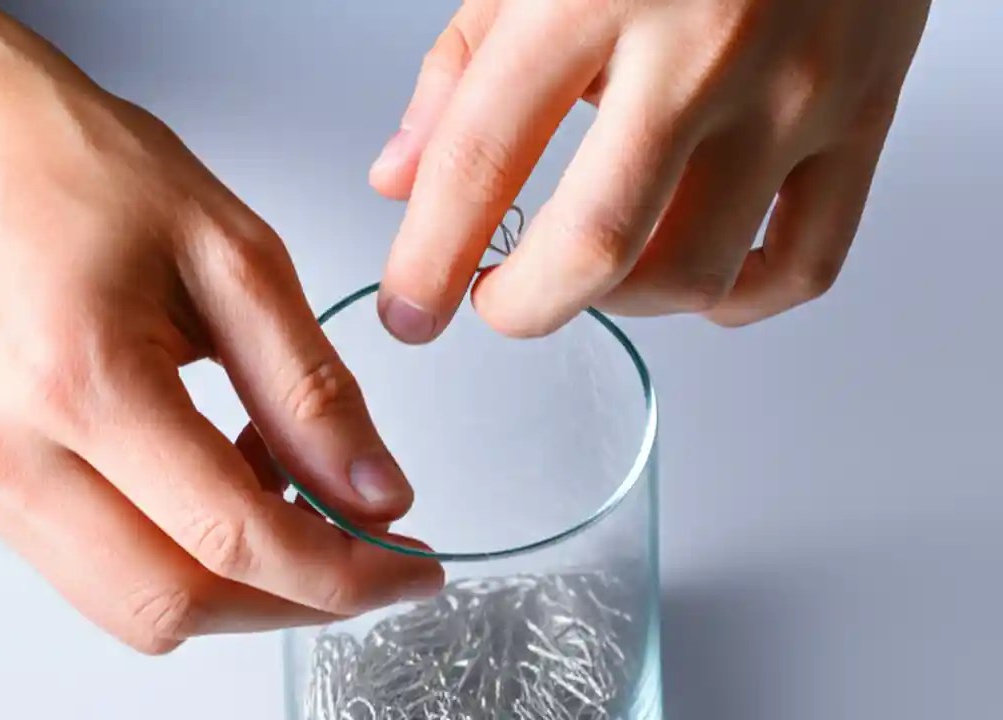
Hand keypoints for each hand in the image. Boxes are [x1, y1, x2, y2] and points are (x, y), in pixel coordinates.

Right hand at [0, 86, 442, 653]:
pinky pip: (105, 575)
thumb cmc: (94, 177)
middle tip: (370, 552)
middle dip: (294, 599)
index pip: (232, 536)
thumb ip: (312, 392)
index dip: (341, 571)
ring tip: (288, 491)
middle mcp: (12, 456)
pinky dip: (187, 558)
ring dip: (240, 584)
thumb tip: (376, 497)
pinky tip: (226, 485)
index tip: (411, 566)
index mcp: (80, 382)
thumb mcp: (239, 261)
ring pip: (140, 611)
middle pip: (178, 608)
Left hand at [369, 0, 930, 337]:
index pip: (483, 159)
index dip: (428, 261)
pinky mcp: (868, 114)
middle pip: (596, 245)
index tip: (411, 310)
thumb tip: (401, 182)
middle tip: (495, 302)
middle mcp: (705, 45)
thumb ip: (461, 70)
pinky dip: (731, 300)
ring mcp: (798, 87)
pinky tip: (688, 274)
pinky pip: (803, 263)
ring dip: (619, 300)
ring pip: (696, 272)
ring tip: (590, 265)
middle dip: (522, 306)